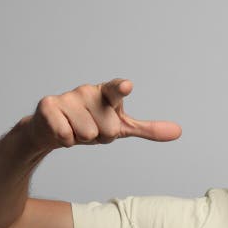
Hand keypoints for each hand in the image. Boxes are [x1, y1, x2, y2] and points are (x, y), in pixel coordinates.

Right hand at [25, 78, 181, 150]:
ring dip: (82, 139)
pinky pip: (67, 136)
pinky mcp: (48, 106)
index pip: (116, 90)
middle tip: (89, 129)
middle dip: (99, 137)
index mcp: (107, 94)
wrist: (51, 129)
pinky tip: (62, 130)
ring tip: (75, 128)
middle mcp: (88, 91)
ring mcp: (67, 97)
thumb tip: (178, 131)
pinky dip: (65, 140)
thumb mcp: (120, 127)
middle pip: (106, 130)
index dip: (120, 88)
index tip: (127, 86)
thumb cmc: (91, 124)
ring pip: (87, 135)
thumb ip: (148, 129)